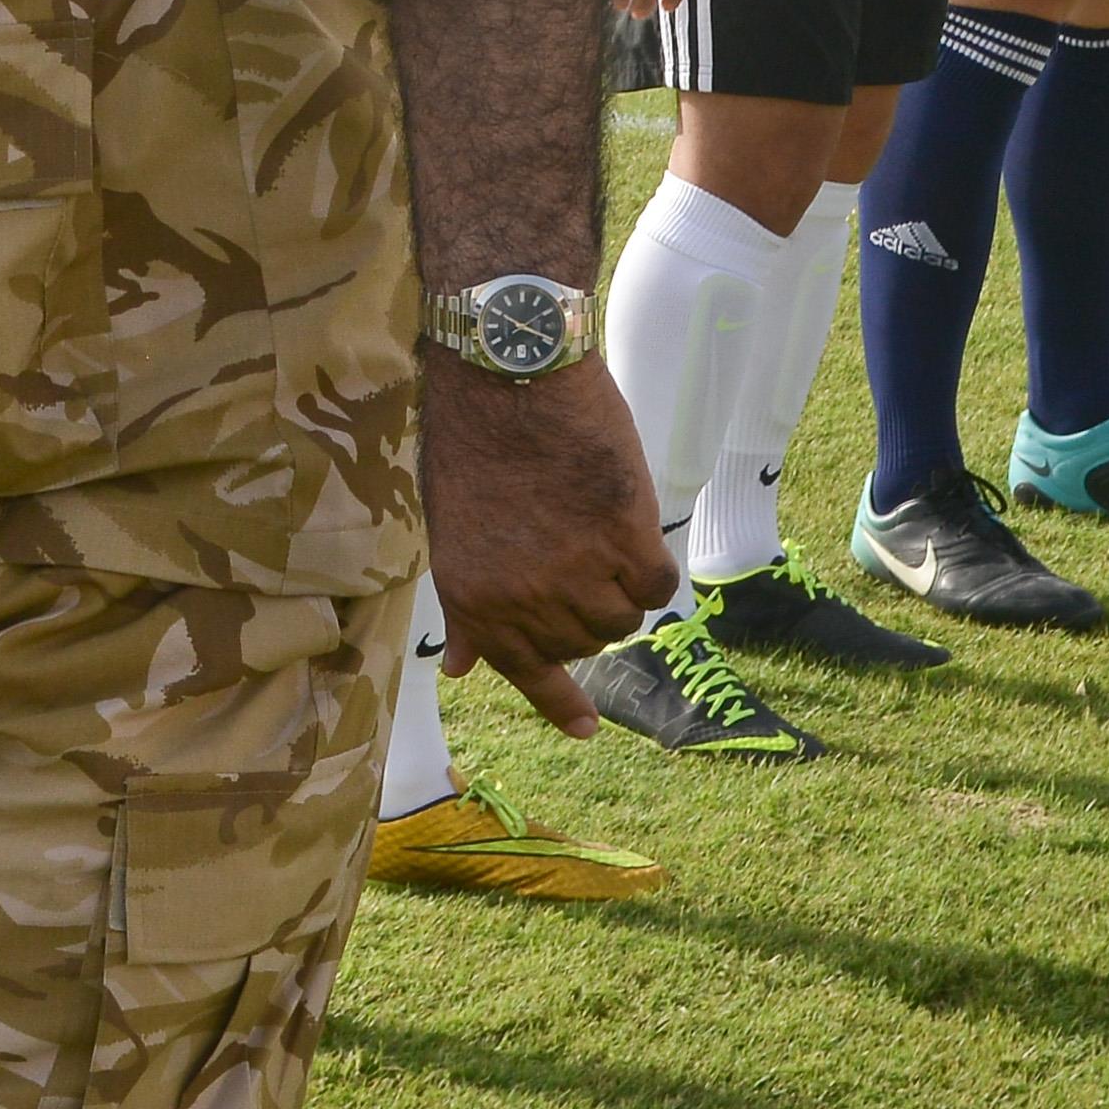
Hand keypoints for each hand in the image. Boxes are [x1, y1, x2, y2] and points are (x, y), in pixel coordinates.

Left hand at [418, 354, 674, 727]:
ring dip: (621, 586)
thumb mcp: (451, 536)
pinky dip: (651, 565)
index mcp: (478, 602)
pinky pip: (657, 583)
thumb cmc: (473, 447)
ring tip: (600, 532)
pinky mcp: (626, 537)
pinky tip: (635, 530)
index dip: (561, 705)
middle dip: (587, 611)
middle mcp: (527, 600)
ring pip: (624, 616)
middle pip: (585, 642)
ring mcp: (578, 572)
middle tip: (578, 557)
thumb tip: (462, 668)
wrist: (509, 377)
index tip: (586, 730)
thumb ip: (466, 607)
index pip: (526, 673)